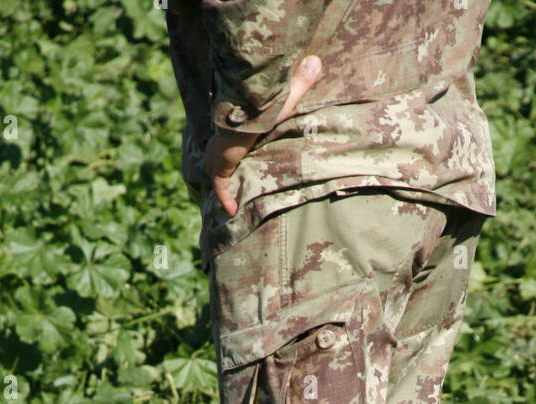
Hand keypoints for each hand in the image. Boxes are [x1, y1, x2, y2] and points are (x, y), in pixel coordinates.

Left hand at [204, 54, 322, 216]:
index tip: (237, 153)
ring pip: (218, 172)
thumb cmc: (261, 106)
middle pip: (219, 156)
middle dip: (223, 167)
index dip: (232, 146)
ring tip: (232, 197)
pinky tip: (232, 211)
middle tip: (231, 178)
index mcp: (233, 125)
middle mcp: (222, 142)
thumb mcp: (284, 98)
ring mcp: (218, 157)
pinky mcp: (219, 169)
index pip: (229, 136)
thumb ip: (299, 83)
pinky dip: (226, 199)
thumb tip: (317, 60)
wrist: (244, 117)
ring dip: (223, 183)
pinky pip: (222, 188)